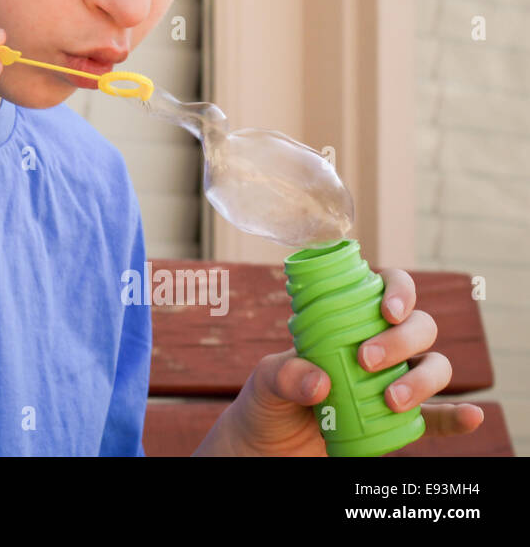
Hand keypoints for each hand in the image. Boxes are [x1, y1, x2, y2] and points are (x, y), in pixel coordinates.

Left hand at [197, 268, 485, 455]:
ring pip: (434, 366)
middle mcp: (378, 347)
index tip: (388, 311)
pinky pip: (439, 417)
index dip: (399, 291)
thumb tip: (320, 382)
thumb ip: (284, 375)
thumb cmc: (266, 403)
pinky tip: (473, 416)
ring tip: (390, 400)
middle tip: (367, 360)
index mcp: (347, 323)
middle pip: (417, 328)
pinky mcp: (401, 421)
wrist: (267, 448)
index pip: (386, 290)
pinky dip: (458, 416)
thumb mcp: (264, 383)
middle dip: (402, 340)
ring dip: (423, 378)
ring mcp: (393, 383)